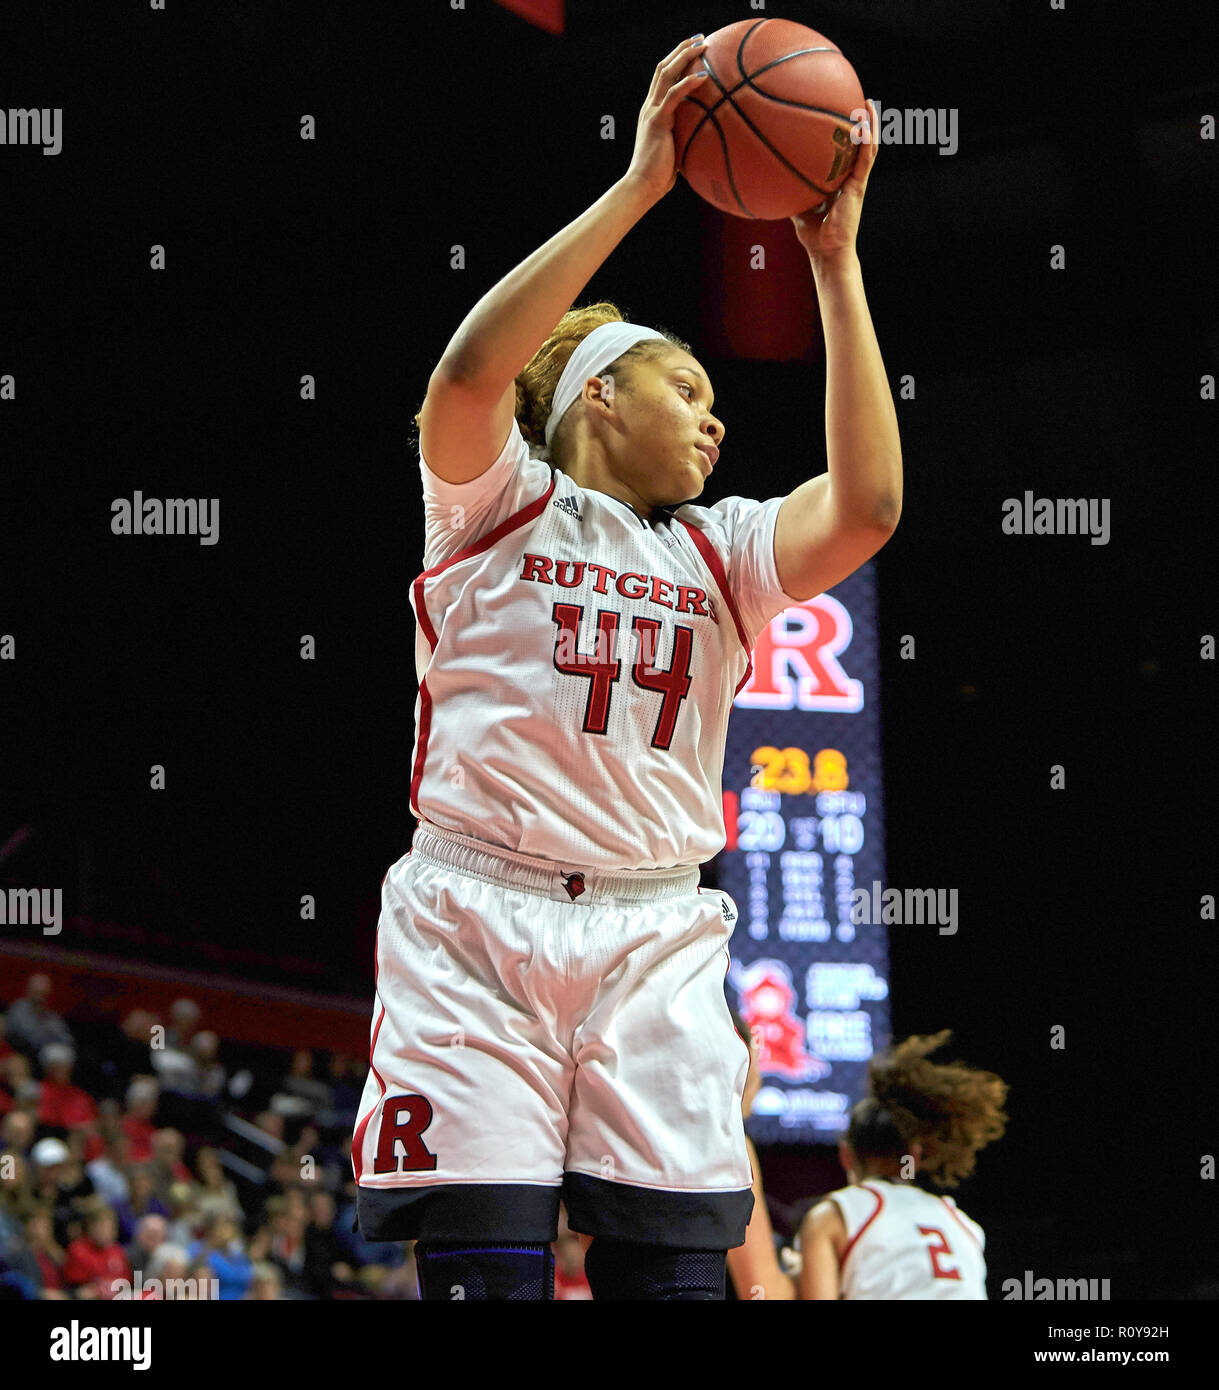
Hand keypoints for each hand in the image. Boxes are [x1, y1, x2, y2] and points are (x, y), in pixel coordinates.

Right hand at [625, 35, 708, 201]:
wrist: (642, 186)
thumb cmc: (660, 176)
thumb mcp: (676, 151)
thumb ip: (688, 139)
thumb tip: (710, 140)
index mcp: (652, 111)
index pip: (662, 77)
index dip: (677, 60)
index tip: (694, 50)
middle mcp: (649, 106)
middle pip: (663, 67)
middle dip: (682, 49)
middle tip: (701, 38)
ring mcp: (652, 111)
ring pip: (666, 73)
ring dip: (685, 55)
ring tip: (703, 44)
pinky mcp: (657, 121)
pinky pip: (673, 95)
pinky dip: (688, 83)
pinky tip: (703, 75)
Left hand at [791, 98, 878, 261]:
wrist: (828, 251)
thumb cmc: (814, 237)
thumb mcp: (797, 211)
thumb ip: (790, 194)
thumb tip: (770, 181)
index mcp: (838, 184)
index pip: (842, 156)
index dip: (841, 138)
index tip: (835, 118)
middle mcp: (849, 180)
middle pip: (857, 146)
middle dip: (858, 124)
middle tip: (853, 101)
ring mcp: (856, 182)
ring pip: (867, 147)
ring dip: (869, 125)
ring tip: (867, 103)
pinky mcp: (859, 186)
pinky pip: (866, 158)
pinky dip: (868, 140)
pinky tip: (865, 123)